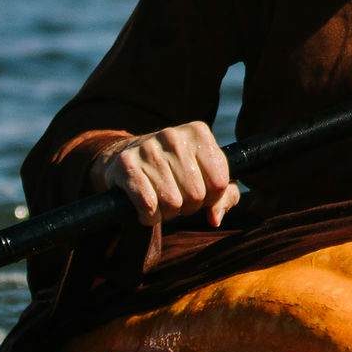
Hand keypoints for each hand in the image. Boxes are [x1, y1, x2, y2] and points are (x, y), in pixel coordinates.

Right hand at [90, 121, 237, 228]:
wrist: (127, 154)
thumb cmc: (176, 170)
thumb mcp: (205, 175)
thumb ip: (225, 195)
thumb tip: (215, 218)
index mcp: (198, 133)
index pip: (219, 182)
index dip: (211, 197)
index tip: (200, 192)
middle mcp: (173, 136)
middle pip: (196, 194)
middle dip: (188, 206)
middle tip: (178, 198)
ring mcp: (148, 148)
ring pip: (172, 203)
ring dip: (168, 213)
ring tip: (162, 200)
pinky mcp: (126, 165)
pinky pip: (148, 206)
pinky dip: (149, 216)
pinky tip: (146, 207)